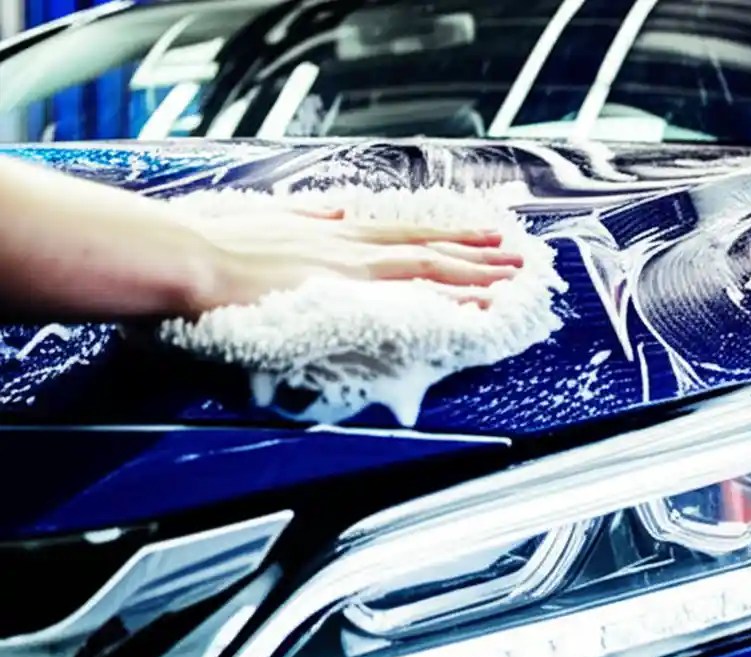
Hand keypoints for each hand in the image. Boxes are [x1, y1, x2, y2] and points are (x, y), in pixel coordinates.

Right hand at [190, 206, 524, 313]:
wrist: (192, 258)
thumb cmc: (219, 243)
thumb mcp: (274, 216)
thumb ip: (311, 217)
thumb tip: (339, 213)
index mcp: (337, 233)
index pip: (408, 234)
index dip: (451, 235)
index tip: (484, 235)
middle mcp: (353, 248)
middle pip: (430, 250)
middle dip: (478, 256)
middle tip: (518, 258)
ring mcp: (352, 271)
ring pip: (428, 271)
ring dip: (474, 276)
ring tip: (511, 281)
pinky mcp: (343, 294)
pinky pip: (405, 300)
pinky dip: (440, 303)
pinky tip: (468, 310)